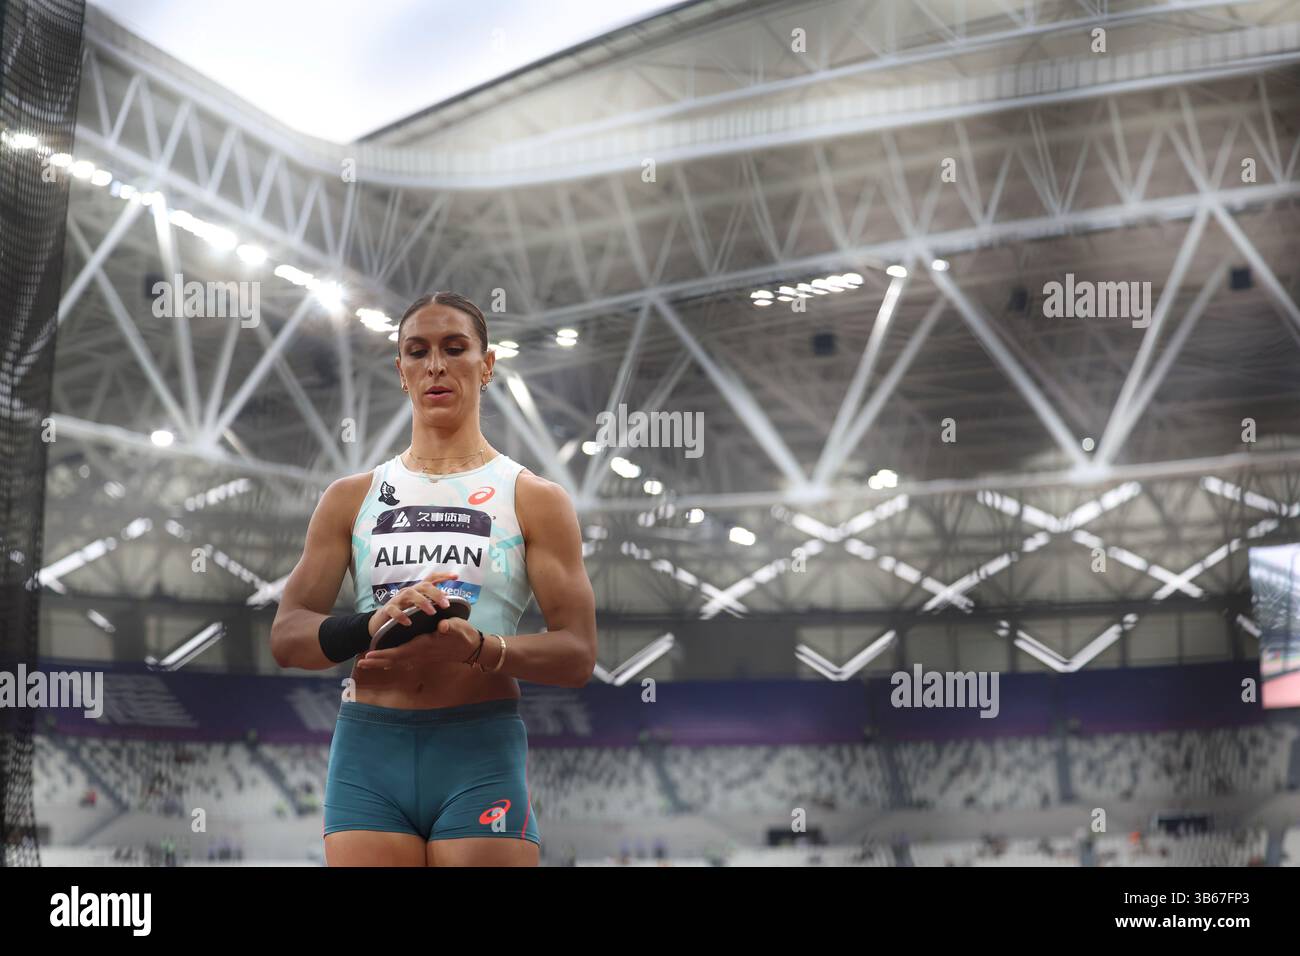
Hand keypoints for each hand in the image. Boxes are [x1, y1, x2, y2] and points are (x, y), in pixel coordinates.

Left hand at [355, 617, 479, 673]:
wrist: (471, 648)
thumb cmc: (463, 635)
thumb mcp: (458, 627)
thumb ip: (449, 627)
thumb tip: (442, 627)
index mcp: (424, 645)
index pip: (400, 651)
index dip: (384, 654)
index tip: (369, 654)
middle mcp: (420, 653)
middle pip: (395, 659)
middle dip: (378, 661)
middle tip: (361, 663)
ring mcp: (421, 657)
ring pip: (398, 661)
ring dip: (382, 662)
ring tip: (366, 663)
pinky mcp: (423, 656)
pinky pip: (404, 661)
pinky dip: (392, 662)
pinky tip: (384, 663)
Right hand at [366, 569, 458, 637]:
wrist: (381, 623)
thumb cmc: (404, 612)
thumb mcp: (418, 605)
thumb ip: (432, 601)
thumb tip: (448, 598)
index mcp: (417, 590)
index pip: (431, 578)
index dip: (443, 575)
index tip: (456, 576)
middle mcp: (408, 591)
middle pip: (423, 586)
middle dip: (436, 593)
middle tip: (446, 604)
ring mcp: (397, 599)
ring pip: (410, 594)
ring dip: (422, 602)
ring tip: (432, 612)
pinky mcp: (387, 609)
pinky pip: (394, 610)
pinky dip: (401, 616)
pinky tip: (408, 623)